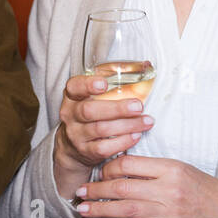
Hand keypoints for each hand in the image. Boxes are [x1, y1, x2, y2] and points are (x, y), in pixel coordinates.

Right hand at [52, 73, 153, 198]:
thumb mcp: (92, 97)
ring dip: (127, 125)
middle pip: (89, 111)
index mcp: (72, 96)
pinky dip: (123, 142)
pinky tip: (136, 135)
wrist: (72, 146)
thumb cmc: (90, 114)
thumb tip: (147, 65)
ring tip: (146, 121)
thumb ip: (113, 82)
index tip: (103, 84)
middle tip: (138, 106)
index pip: (74, 87)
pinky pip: (104, 148)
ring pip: (101, 129)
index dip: (87, 85)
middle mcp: (70, 115)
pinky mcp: (85, 152)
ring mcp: (76, 135)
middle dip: (116, 108)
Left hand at [75, 155, 217, 217]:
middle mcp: (168, 190)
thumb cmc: (204, 190)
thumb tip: (122, 167)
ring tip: (84, 209)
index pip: (129, 165)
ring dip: (101, 210)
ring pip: (126, 210)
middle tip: (80, 191)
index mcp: (170, 169)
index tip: (99, 173)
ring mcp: (169, 213)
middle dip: (97, 189)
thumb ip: (154, 168)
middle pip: (122, 188)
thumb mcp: (181, 169)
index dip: (109, 168)